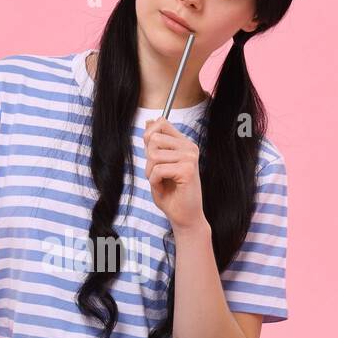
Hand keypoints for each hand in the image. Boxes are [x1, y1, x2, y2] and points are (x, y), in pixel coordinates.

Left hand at [143, 117, 205, 231]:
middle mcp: (189, 147)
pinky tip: (163, 188)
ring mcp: (190, 157)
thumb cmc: (170, 193)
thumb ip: (154, 145)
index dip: (149, 137)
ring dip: (150, 172)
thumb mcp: (157, 165)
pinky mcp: (188, 170)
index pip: (161, 122)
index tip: (153, 157)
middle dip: (148, 160)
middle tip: (157, 175)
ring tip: (161, 182)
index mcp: (183, 143)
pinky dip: (154, 181)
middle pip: (153, 138)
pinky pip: (158, 169)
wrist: (184, 217)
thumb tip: (149, 120)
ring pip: (153, 155)